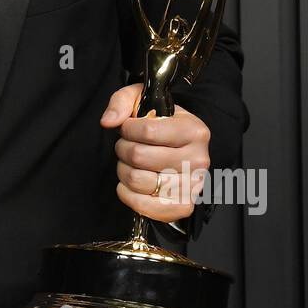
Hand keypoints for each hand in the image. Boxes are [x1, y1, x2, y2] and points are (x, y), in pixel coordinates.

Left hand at [100, 83, 209, 223]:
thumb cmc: (159, 126)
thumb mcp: (142, 101)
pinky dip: (128, 195)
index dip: (128, 129)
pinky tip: (130, 184)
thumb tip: (108, 121)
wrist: (178, 150)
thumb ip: (122, 102)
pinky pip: (144, 206)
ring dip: (124, 171)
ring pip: (138, 180)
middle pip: (139, 156)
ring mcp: (192, 186)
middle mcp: (198, 159)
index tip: (128, 128)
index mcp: (194, 131)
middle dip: (123, 149)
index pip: (148, 131)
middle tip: (128, 147)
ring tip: (131, 164)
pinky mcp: (182, 206)